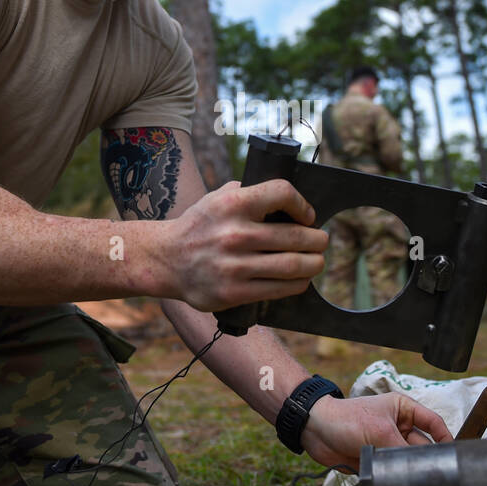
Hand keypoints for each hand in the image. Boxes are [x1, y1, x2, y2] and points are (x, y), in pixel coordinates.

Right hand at [162, 180, 328, 311]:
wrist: (164, 259)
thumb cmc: (199, 226)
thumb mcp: (217, 197)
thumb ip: (250, 193)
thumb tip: (290, 201)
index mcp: (232, 203)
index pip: (283, 193)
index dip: (303, 205)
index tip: (308, 216)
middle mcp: (234, 234)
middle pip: (296, 236)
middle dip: (318, 240)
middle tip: (322, 241)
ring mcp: (234, 266)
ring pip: (294, 266)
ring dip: (314, 263)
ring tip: (316, 261)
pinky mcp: (234, 292)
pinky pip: (279, 289)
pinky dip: (298, 283)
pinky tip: (300, 279)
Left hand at [298, 393, 452, 472]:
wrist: (316, 430)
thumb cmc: (348, 419)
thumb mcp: (381, 431)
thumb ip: (404, 450)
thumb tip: (422, 469)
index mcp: (404, 410)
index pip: (433, 422)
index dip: (446, 437)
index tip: (455, 455)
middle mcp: (398, 427)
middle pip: (423, 445)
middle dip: (428, 459)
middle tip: (439, 476)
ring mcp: (387, 444)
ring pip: (408, 460)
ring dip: (412, 470)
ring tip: (422, 484)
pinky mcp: (376, 459)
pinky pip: (392, 471)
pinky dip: (397, 478)